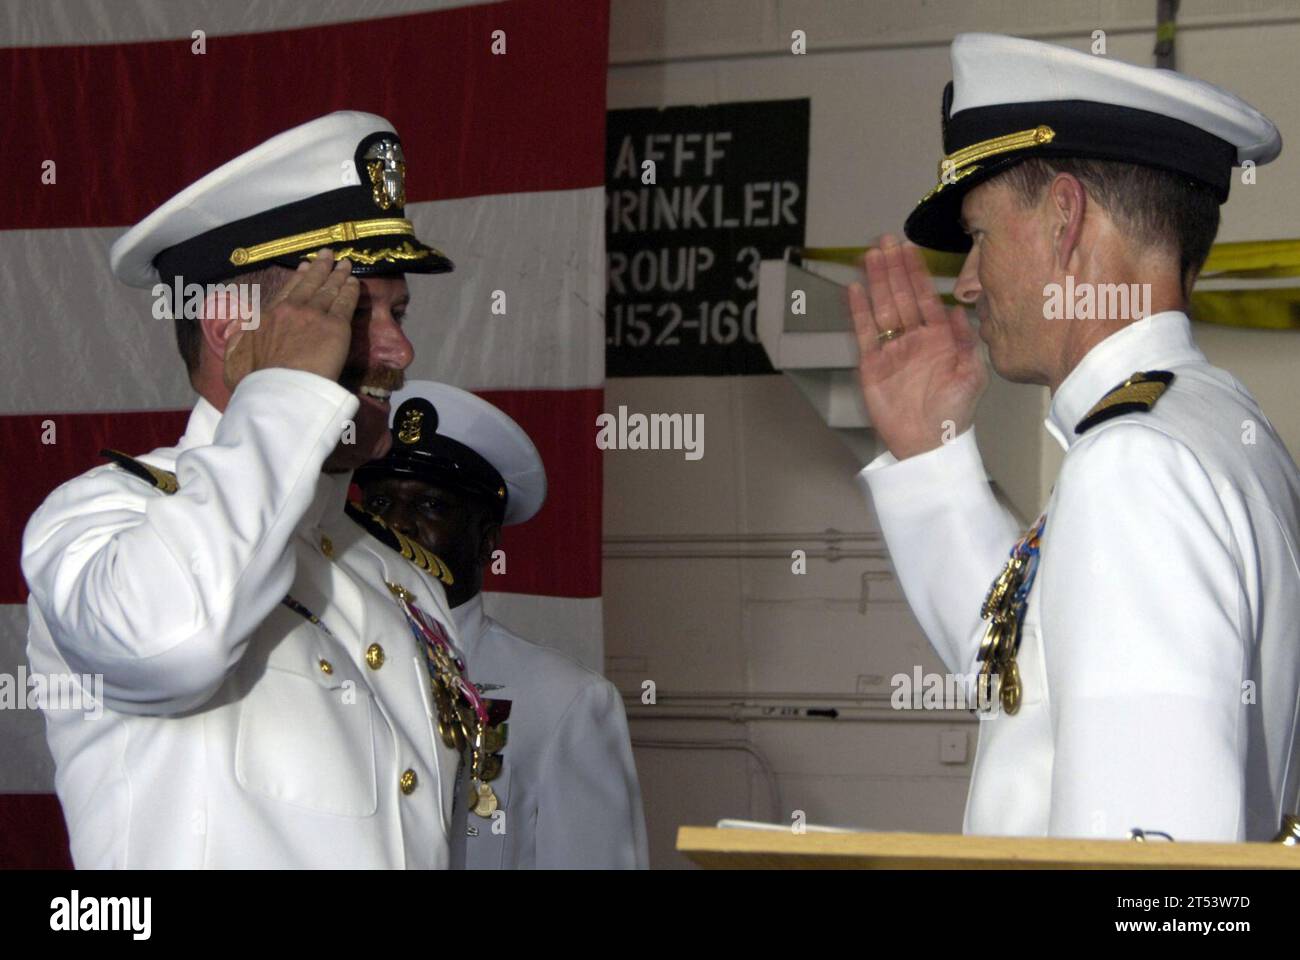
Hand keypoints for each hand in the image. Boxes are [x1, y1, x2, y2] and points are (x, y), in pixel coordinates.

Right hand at [223, 249, 359, 391]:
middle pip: (308, 284)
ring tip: (346, 265)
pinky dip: (350, 290)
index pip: (286, 292)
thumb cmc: (254, 382)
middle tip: (328, 255)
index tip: (304, 268)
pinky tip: (355, 283)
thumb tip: (238, 326)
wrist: (278, 391)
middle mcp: (290, 310)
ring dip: (338, 275)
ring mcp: (314, 315)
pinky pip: (345, 302)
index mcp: (266, 317)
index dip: (297, 279)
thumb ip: (235, 339)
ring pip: (328, 290)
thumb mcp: (232, 358)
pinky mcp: (336, 326)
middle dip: (320, 268)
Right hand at [848, 235, 987, 459]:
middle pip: (900, 296)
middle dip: (893, 268)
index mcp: (940, 338)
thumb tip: (961, 308)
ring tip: (870, 256)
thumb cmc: (954, 415)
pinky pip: (864, 333)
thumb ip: (967, 340)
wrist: (928, 444)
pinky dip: (858, 312)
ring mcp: (892, 351)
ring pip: (881, 308)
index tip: (909, 248)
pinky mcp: (872, 365)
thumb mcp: (973, 375)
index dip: (916, 272)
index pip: (925, 297)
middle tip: (885, 241)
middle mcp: (914, 339)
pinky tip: (854, 290)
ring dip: (876, 282)